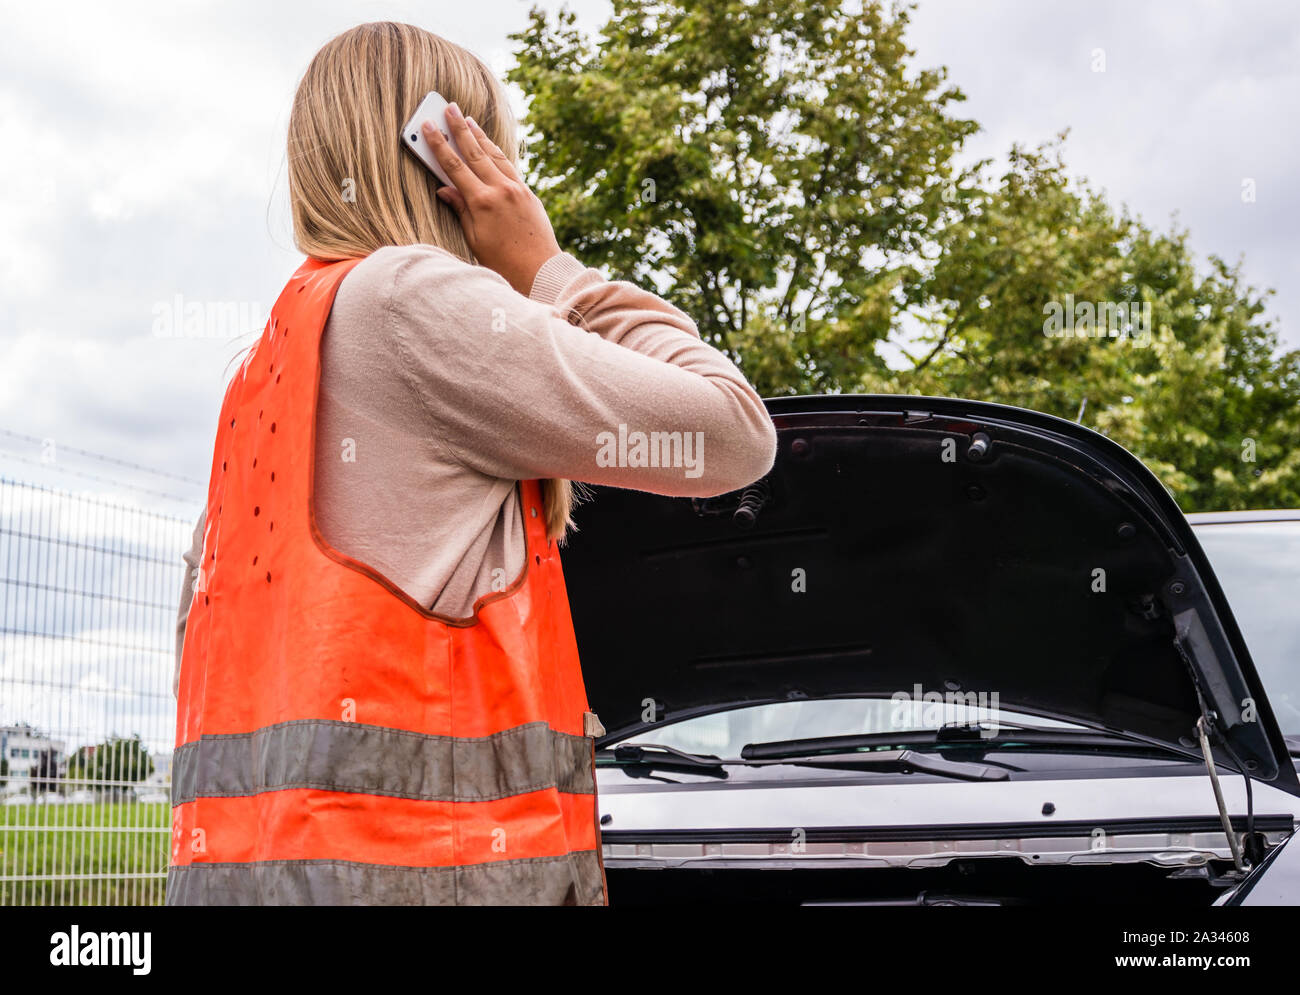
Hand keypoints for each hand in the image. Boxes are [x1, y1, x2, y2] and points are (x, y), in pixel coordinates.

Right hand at [422, 104, 561, 296]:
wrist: (540, 270)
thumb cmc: (502, 262)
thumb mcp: (474, 238)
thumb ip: (461, 210)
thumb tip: (444, 189)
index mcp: (482, 202)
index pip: (454, 166)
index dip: (439, 145)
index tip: (429, 126)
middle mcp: (501, 190)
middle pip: (475, 152)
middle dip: (459, 128)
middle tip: (448, 107)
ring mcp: (517, 189)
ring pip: (494, 155)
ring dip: (479, 136)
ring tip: (468, 119)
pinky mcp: (528, 194)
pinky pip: (509, 167)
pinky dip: (497, 153)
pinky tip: (489, 146)